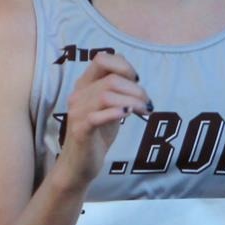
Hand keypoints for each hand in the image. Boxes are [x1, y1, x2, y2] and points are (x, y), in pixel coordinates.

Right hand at [52, 52, 151, 185]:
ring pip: (106, 95)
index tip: (136, 81)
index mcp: (84, 85)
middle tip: (147, 103)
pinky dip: (116, 112)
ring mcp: (77, 113)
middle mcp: (78, 95)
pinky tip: (128, 115)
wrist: (78, 166)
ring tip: (144, 110)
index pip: (101, 59)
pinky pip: (97, 116)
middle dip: (135, 89)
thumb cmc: (96, 135)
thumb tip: (135, 78)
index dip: (123, 66)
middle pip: (110, 79)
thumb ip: (116, 91)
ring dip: (131, 101)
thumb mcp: (108, 108)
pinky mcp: (80, 130)